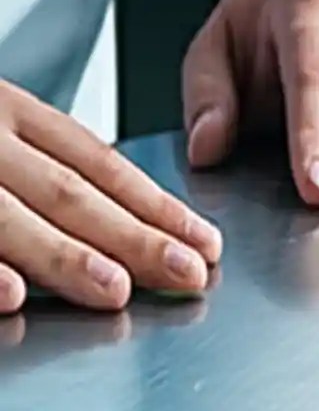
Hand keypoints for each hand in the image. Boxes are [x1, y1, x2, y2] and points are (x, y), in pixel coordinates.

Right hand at [0, 81, 220, 313]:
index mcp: (10, 115)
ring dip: (66, 256)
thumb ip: (46, 168)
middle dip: (133, 237)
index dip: (157, 207)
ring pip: (7, 217)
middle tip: (186, 272)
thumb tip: (137, 224)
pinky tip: (13, 295)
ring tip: (117, 288)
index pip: (98, 163)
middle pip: (67, 193)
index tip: (206, 243)